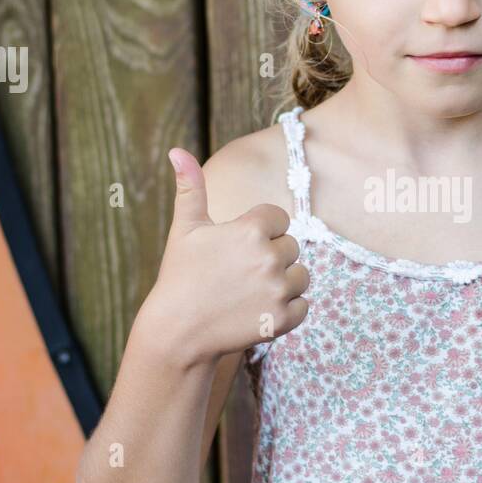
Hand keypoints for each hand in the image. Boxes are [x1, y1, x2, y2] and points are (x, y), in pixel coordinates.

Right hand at [144, 147, 310, 364]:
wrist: (178, 332)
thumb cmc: (180, 276)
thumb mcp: (185, 229)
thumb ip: (190, 188)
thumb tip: (177, 150)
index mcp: (250, 229)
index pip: (279, 219)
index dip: (259, 232)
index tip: (237, 249)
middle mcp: (269, 257)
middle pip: (291, 247)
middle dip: (271, 257)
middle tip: (239, 274)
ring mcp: (279, 290)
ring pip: (301, 276)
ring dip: (282, 283)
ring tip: (249, 292)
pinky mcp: (284, 318)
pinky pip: (304, 305)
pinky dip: (287, 310)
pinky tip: (258, 310)